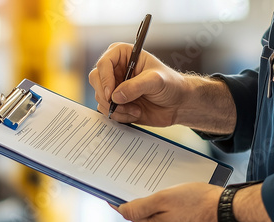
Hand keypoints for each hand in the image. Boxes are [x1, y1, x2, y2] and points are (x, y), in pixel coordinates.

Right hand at [88, 43, 237, 134]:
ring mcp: (114, 87)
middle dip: (106, 95)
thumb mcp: (156, 81)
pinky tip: (135, 113)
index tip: (111, 93)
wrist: (178, 104)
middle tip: (118, 104)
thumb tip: (115, 96)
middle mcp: (115, 69)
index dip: (104, 78)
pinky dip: (119, 115)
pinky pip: (106, 110)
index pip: (104, 63)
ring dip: (116, 108)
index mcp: (123, 55)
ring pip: (100, 97)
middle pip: (95, 79)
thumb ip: (136, 86)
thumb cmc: (171, 84)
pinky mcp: (116, 102)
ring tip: (135, 110)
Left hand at [112, 182, 222, 221]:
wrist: (228, 211)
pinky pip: (175, 219)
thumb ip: (140, 207)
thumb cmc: (198, 202)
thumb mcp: (164, 198)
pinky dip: (173, 210)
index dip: (120, 202)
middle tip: (139, 185)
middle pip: (145, 216)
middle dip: (140, 202)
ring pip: (161, 217)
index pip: (129, 214)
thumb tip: (121, 211)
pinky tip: (179, 199)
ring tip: (163, 189)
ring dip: (158, 205)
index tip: (112, 193)